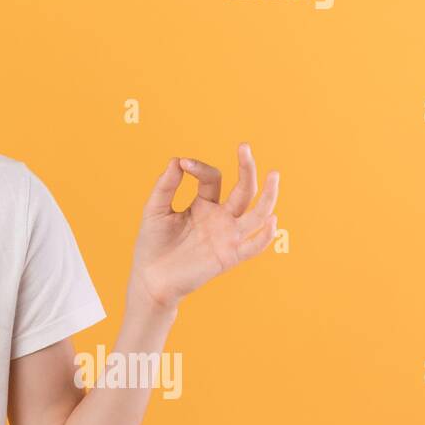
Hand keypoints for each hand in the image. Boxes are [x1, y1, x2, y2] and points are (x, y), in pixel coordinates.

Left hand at [130, 143, 279, 310]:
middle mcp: (219, 218)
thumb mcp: (154, 210)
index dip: (200, 168)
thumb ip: (165, 186)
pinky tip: (271, 220)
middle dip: (246, 168)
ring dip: (268, 196)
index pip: (213, 178)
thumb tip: (177, 160)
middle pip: (243, 190)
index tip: (182, 165)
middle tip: (244, 146)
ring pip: (256, 213)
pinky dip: (264, 235)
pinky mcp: (228, 256)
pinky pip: (253, 246)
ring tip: (274, 175)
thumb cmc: (152, 244)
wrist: (150, 278)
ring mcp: (226, 236)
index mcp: (203, 205)